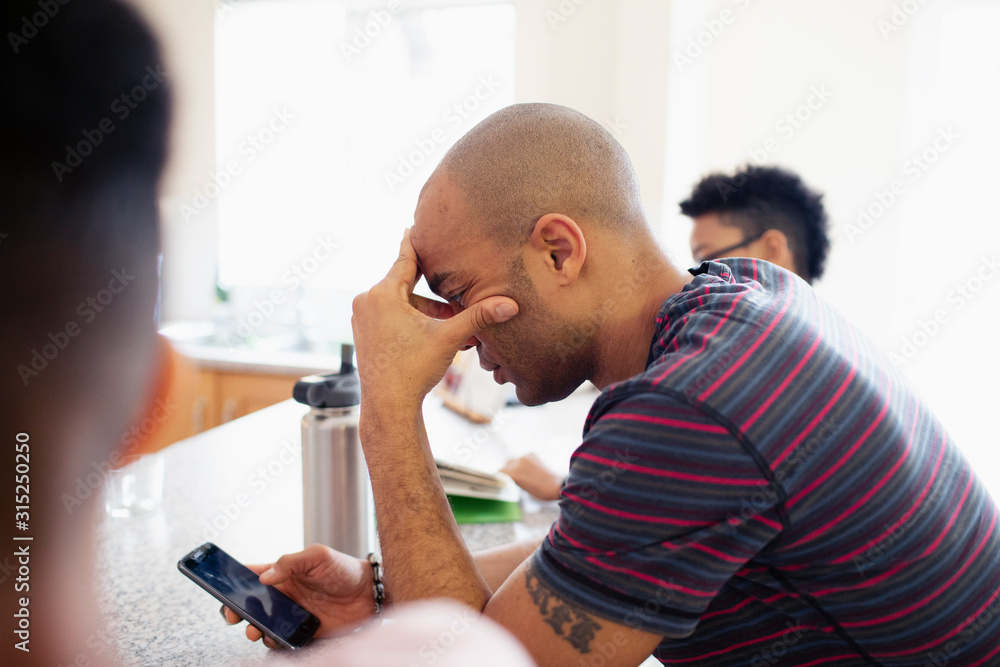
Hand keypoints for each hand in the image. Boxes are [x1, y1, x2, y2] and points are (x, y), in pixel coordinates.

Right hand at [221, 544, 373, 648]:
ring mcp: (293, 615)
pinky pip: (283, 641)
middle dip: (237, 611)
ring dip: (254, 629)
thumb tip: (265, 576)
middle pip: (252, 605)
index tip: (223, 587)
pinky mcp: (303, 632)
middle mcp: (285, 595)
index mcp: (284, 574)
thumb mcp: (318, 555)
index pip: (253, 576)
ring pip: (264, 626)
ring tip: (255, 630)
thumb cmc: (345, 568)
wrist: (370, 593)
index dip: (235, 582)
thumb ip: (290, 561)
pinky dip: (275, 643)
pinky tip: (277, 639)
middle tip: (234, 615)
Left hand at [351, 228, 517, 413]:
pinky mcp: (364, 333)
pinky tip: (432, 338)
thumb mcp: (448, 338)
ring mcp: (363, 318)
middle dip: (435, 297)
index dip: (416, 241)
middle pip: (408, 285)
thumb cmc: (412, 371)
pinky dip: (412, 322)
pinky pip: (392, 317)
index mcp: (383, 294)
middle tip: (455, 303)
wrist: (388, 406)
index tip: (415, 223)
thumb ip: (478, 317)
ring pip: (402, 304)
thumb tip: (510, 305)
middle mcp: (367, 301)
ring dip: (426, 313)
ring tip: (451, 330)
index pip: (404, 257)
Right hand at [501, 453, 564, 500]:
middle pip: (506, 464)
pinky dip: (523, 462)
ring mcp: (525, 456)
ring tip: (522, 473)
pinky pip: (523, 457)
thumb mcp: (523, 488)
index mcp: (514, 473)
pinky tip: (529, 468)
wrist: (556, 484)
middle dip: (507, 470)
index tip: (499, 478)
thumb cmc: (540, 491)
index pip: (500, 471)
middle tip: (511, 477)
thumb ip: (514, 479)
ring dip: (515, 465)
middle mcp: (518, 462)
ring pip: (514, 459)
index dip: (499, 475)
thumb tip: (509, 475)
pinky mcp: (532, 454)